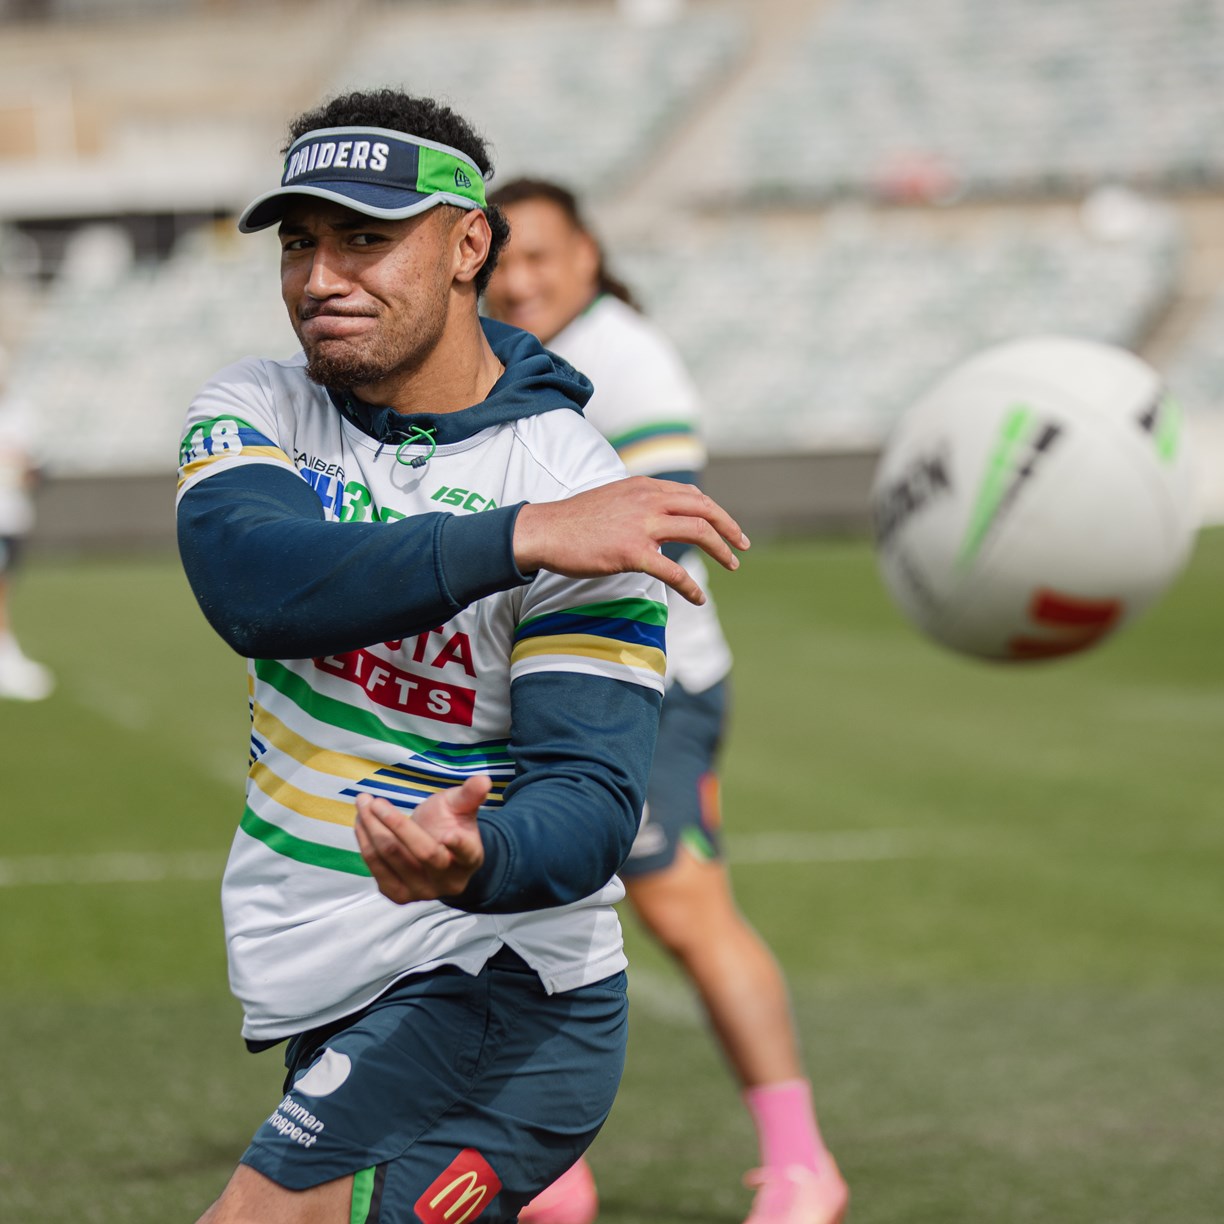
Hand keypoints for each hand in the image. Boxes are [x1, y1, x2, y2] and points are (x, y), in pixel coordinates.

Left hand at [354, 775, 490, 902]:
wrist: (436, 856)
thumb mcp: (460, 807)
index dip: (458, 846)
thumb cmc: (449, 826)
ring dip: (372, 829)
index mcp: (469, 858)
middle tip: (375, 801)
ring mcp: (422, 892)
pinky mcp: (398, 895)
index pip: (465, 853)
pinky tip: (361, 822)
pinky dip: (365, 842)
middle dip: (396, 824)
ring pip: (393, 858)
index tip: (449, 835)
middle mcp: (448, 881)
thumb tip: (483, 780)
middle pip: (422, 852)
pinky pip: (376, 868)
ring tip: (363, 804)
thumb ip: (470, 794)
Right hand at [512, 476, 749, 604]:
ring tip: (732, 565)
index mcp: (644, 487)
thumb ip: (637, 503)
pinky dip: (691, 586)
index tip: (726, 526)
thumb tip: (656, 518)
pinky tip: (699, 599)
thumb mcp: (612, 499)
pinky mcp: (633, 552)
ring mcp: (642, 525)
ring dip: (720, 550)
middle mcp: (648, 500)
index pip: (691, 495)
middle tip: (742, 546)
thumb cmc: (573, 521)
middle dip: (729, 528)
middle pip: (704, 509)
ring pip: (697, 532)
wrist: (545, 531)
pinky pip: (673, 571)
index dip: (714, 511)